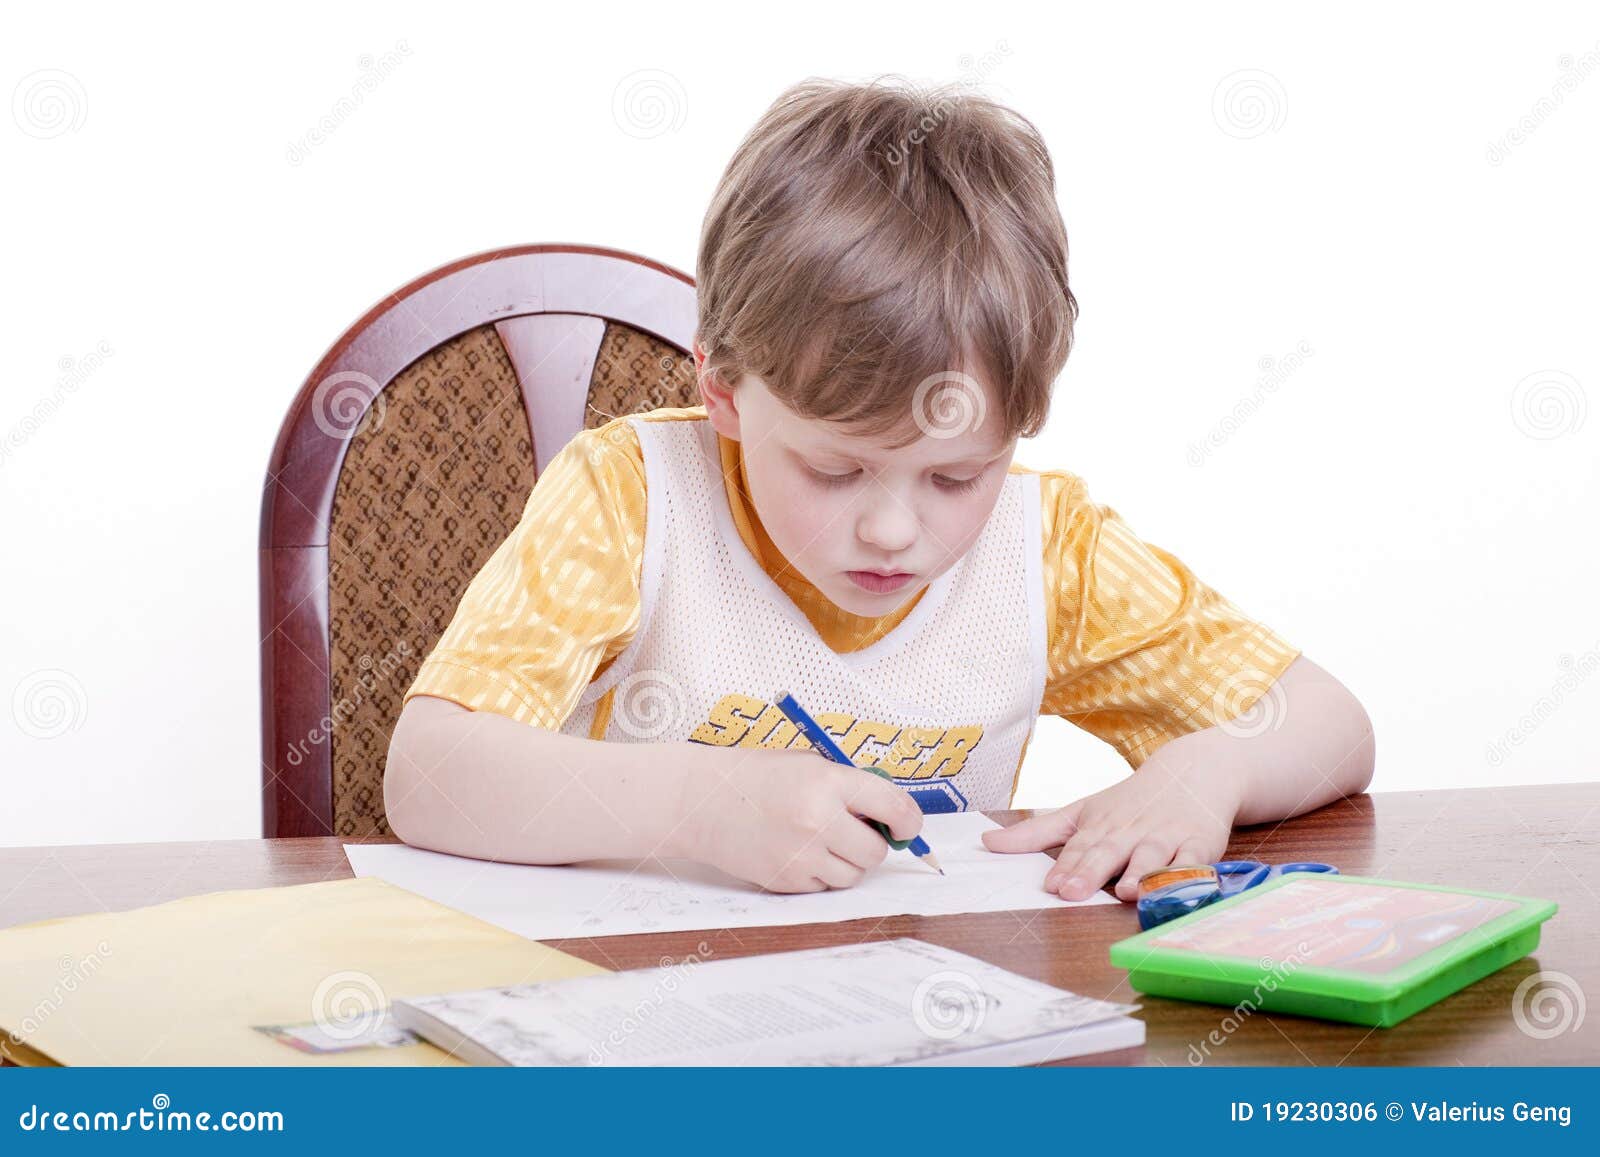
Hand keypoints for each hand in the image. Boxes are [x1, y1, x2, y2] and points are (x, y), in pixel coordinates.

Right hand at [683, 747, 924, 893]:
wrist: (703, 800)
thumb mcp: (809, 765)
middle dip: (872, 843)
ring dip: (847, 861)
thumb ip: (852, 787)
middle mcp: (819, 821)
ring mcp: (802, 856)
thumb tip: (894, 816)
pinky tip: (796, 850)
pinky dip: (820, 873)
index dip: (908, 822)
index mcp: (828, 783)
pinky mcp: (787, 881)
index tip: (906, 827)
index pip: (893, 807)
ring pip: (853, 875)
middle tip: (854, 830)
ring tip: (820, 839)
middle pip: (876, 851)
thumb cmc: (759, 777)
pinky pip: (824, 886)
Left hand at [981, 756, 1240, 901]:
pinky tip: (1175, 887)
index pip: (1079, 847)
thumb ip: (1036, 832)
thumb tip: (986, 843)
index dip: (1066, 866)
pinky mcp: (1199, 845)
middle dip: (1091, 872)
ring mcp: (1165, 838)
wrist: (1192, 771)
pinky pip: (1193, 863)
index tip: (1052, 886)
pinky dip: (1186, 875)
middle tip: (1073, 892)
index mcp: (1100, 825)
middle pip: (1109, 852)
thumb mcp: (1081, 811)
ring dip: (1139, 873)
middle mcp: (1130, 832)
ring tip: (1125, 891)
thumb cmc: (1128, 801)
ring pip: (1151, 857)